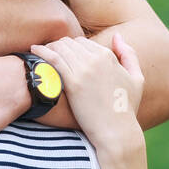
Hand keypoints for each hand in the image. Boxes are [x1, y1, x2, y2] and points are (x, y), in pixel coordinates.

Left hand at [29, 30, 144, 152]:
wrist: (117, 132)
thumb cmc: (126, 108)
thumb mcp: (136, 78)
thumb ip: (128, 54)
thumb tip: (117, 36)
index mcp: (108, 56)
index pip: (83, 42)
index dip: (71, 46)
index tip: (61, 52)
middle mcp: (96, 59)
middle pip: (70, 43)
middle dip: (58, 45)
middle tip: (47, 51)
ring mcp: (84, 71)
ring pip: (60, 48)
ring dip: (48, 47)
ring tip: (38, 51)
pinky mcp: (73, 83)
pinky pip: (53, 59)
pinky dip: (41, 52)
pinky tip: (32, 50)